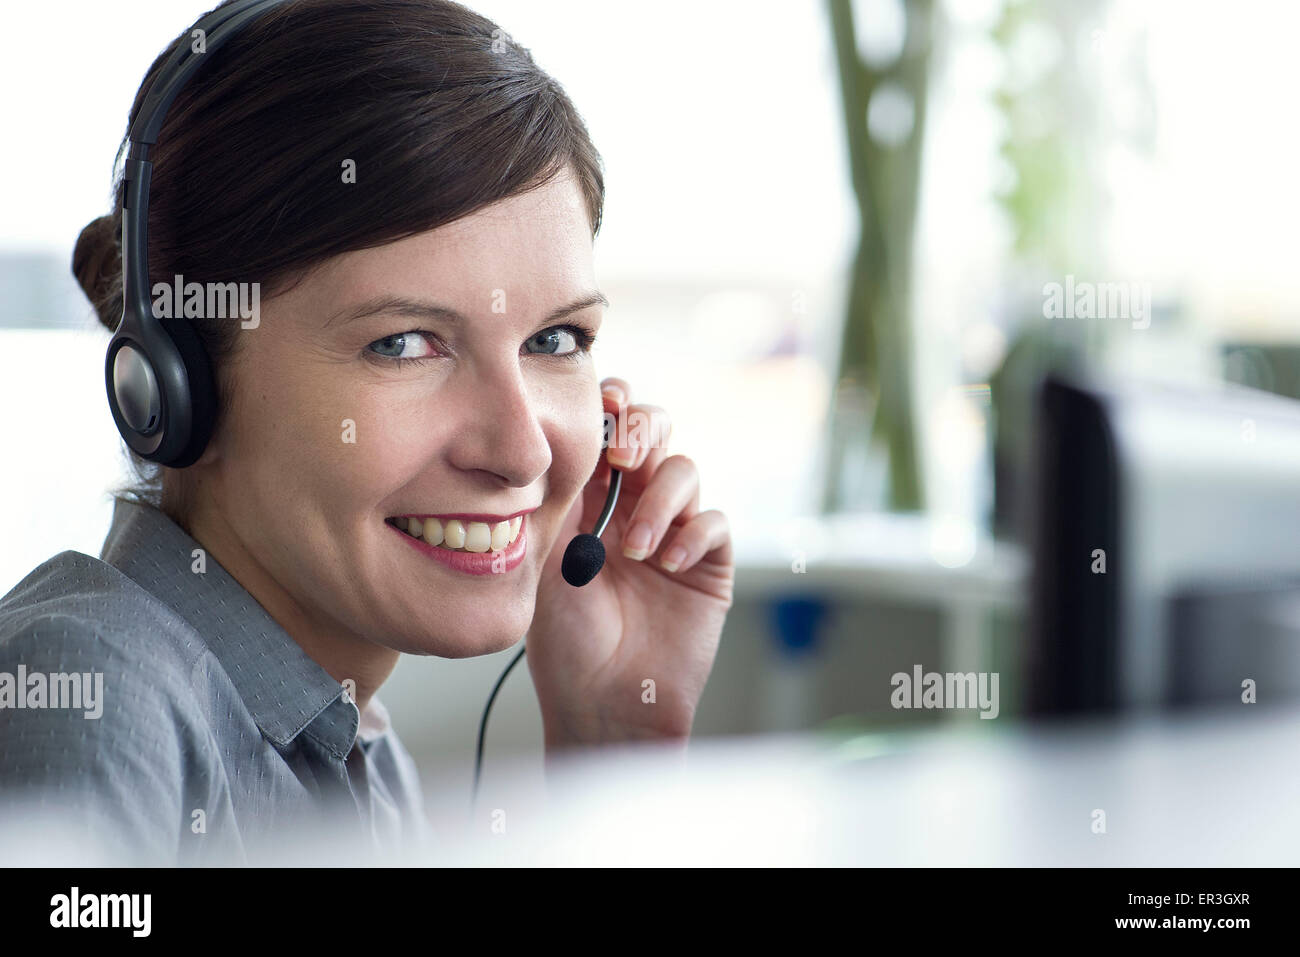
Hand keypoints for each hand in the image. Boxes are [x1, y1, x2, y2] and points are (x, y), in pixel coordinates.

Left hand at [528, 376, 733, 751]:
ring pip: (685, 470)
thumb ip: (562, 496)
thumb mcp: (546, 559)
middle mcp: (634, 503)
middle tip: (623, 459)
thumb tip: (569, 434)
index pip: (608, 428)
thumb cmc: (565, 641)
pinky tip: (665, 565)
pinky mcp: (708, 563)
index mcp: (590, 496)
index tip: (603, 407)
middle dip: (643, 431)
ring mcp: (674, 530)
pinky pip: (714, 521)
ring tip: (635, 551)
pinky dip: (692, 534)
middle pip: (655, 430)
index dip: (611, 406)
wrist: (602, 702)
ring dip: (660, 500)